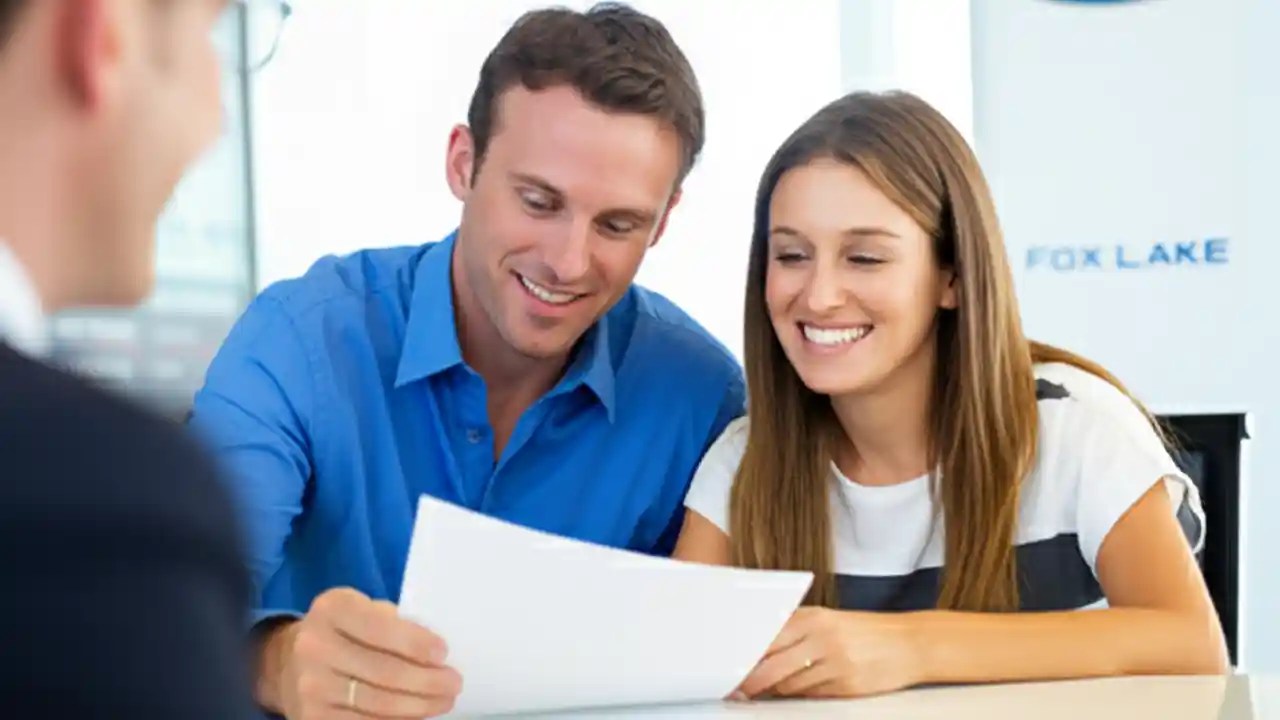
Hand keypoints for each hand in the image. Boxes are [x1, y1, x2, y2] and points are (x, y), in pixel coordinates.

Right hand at [258, 587, 462, 718]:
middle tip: (454, 683)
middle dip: (426, 681)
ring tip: (443, 701)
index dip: (415, 643)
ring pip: (378, 703)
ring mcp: (310, 686)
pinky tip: (416, 716)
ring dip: (418, 706)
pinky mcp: (311, 718)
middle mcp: (314, 646)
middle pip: (383, 671)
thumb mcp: (362, 609)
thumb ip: (392, 622)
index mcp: (332, 609)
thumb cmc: (344, 630)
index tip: (443, 653)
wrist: (290, 661)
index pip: (379, 627)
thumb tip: (435, 653)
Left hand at [737, 607, 922, 699]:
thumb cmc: (864, 632)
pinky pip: (810, 695)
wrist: (909, 643)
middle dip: (751, 680)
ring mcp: (835, 663)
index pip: (768, 637)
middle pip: (772, 664)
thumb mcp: (828, 621)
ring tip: (766, 689)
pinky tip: (796, 690)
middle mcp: (822, 638)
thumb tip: (759, 650)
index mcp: (813, 617)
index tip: (730, 665)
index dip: (746, 654)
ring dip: (774, 689)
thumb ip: (795, 631)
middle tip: (737, 688)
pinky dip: (799, 695)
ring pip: (789, 684)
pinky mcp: (846, 686)